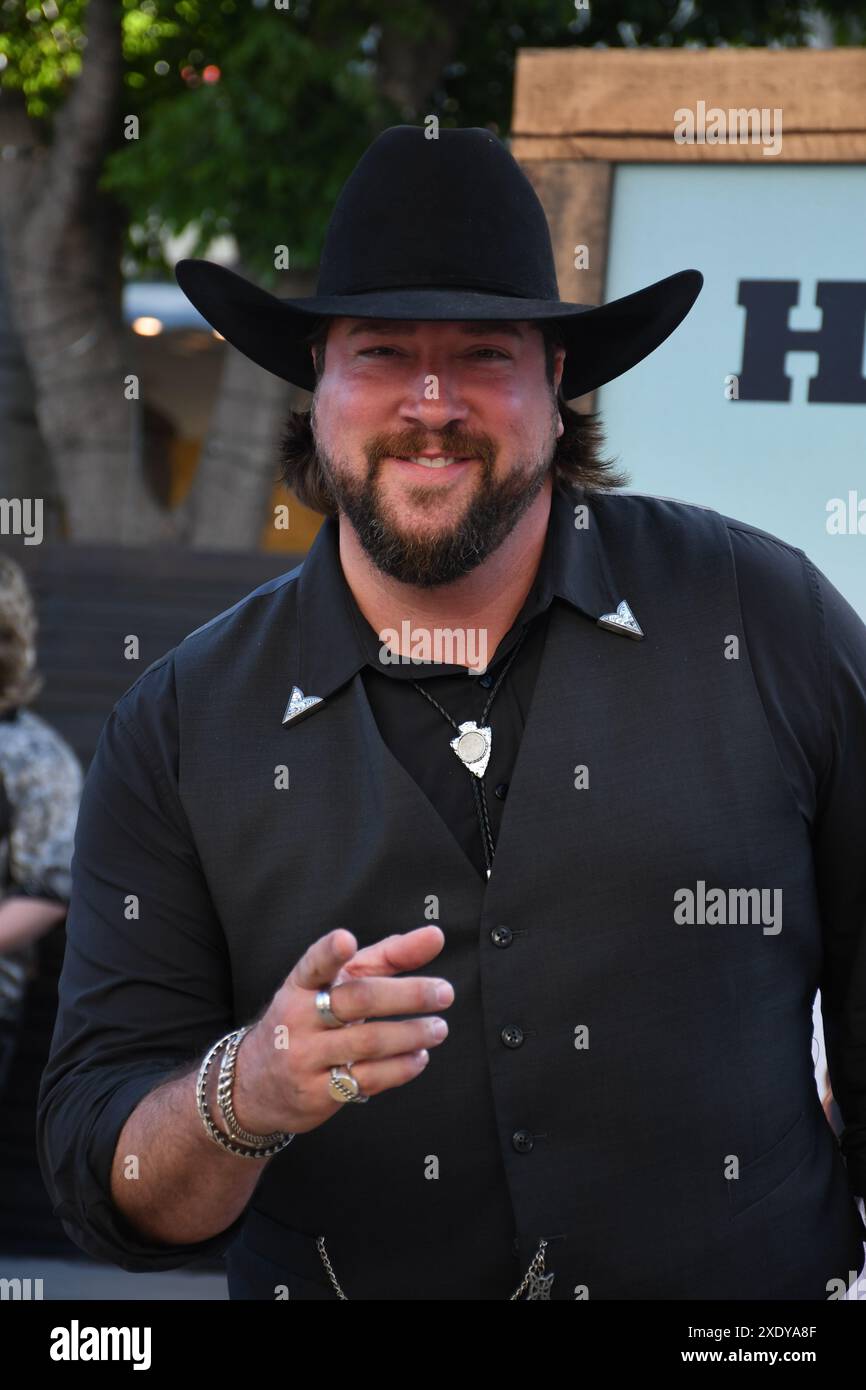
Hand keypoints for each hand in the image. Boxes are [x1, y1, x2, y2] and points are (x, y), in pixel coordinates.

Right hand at [232, 926, 453, 1135]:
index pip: (314, 964)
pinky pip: (366, 1080)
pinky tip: (419, 1057)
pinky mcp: (317, 1093)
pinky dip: (401, 1068)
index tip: (346, 939)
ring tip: (438, 1028)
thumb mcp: (340, 982)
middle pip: (358, 1000)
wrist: (258, 1082)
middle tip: (444, 992)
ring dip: (411, 1034)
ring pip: (368, 1042)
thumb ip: (388, 957)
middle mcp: (298, 1018)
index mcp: (301, 984)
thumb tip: (435, 936)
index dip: (329, 952)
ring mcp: (305, 1057)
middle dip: (407, 994)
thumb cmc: (312, 1018)